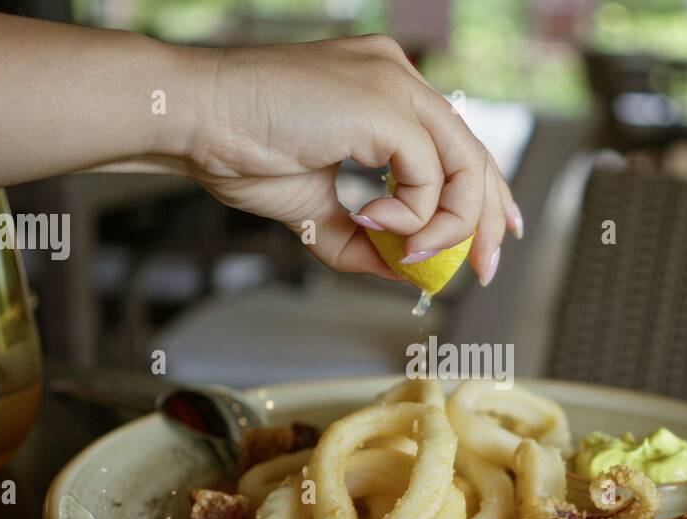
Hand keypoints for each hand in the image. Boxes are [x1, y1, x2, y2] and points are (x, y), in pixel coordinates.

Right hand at [181, 35, 520, 283]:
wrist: (192, 118)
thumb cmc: (239, 148)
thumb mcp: (316, 211)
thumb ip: (366, 239)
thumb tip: (410, 273)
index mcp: (386, 88)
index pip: (457, 144)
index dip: (485, 195)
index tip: (495, 239)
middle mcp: (399, 76)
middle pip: (475, 154)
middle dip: (486, 221)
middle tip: (483, 268)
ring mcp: (394, 84)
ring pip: (464, 166)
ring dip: (446, 227)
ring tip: (408, 254)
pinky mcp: (384, 104)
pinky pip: (427, 176)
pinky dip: (410, 215)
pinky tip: (368, 219)